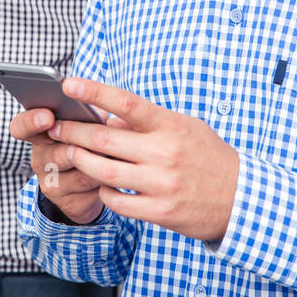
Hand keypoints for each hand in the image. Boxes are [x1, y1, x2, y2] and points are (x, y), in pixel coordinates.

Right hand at [9, 105, 134, 224]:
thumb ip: (86, 117)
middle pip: (55, 153)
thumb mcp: (83, 127)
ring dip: (100, 163)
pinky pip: (91, 189)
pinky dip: (107, 179)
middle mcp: (39, 159)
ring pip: (79, 172)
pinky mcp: (67, 203)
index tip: (47, 117)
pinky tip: (118, 173)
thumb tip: (100, 116)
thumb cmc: (86, 144)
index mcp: (38, 134)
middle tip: (97, 139)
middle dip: (80, 147)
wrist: (88, 186)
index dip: (31, 122)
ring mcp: (50, 183)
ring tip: (117, 154)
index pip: (21, 127)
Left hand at [44, 77, 240, 242]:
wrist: (242, 198)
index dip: (94, 91)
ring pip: (103, 171)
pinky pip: (116, 201)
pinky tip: (101, 185)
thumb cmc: (209, 157)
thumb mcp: (185, 128)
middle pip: (105, 139)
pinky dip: (103, 191)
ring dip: (81, 160)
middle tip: (55, 127)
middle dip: (73, 131)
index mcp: (170, 126)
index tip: (68, 84)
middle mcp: (164, 152)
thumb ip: (149, 122)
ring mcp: (161, 183)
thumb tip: (110, 118)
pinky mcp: (160, 211)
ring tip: (69, 153)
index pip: (126, 103)